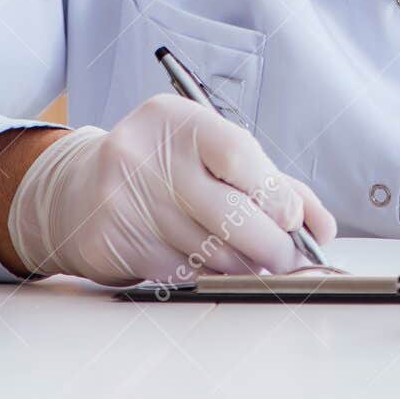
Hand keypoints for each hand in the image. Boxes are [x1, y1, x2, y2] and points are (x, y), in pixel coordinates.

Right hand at [6, 95, 336, 285]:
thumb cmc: (162, 169)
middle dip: (272, 246)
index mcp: (178, 121)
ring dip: (244, 266)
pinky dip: (208, 277)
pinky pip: (180, 272)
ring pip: (209, 251)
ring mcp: (124, 198)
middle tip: (289, 259)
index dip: (275, 193)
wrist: (78, 190)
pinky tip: (214, 269)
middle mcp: (146, 154)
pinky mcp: (113, 241)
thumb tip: (321, 225)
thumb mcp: (209, 154)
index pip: (238, 153)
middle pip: (229, 213)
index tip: (294, 221)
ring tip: (254, 264)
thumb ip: (269, 180)